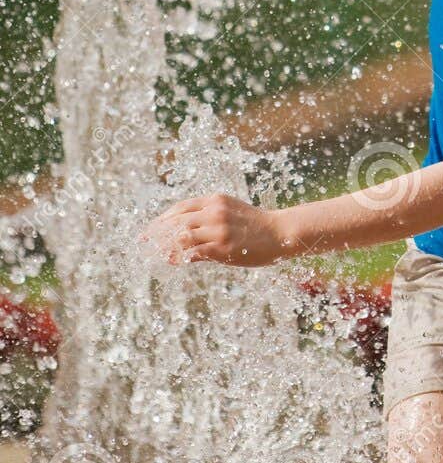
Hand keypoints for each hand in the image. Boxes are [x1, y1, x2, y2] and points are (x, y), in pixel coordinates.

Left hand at [138, 193, 285, 268]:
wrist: (280, 232)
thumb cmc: (256, 225)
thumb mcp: (231, 212)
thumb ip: (209, 217)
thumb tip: (187, 231)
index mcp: (214, 200)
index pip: (180, 208)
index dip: (162, 219)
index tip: (150, 229)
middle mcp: (213, 212)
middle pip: (175, 221)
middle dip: (156, 232)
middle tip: (142, 242)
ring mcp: (218, 230)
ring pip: (181, 237)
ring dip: (164, 247)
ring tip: (154, 255)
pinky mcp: (222, 247)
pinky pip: (193, 253)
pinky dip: (179, 257)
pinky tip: (171, 262)